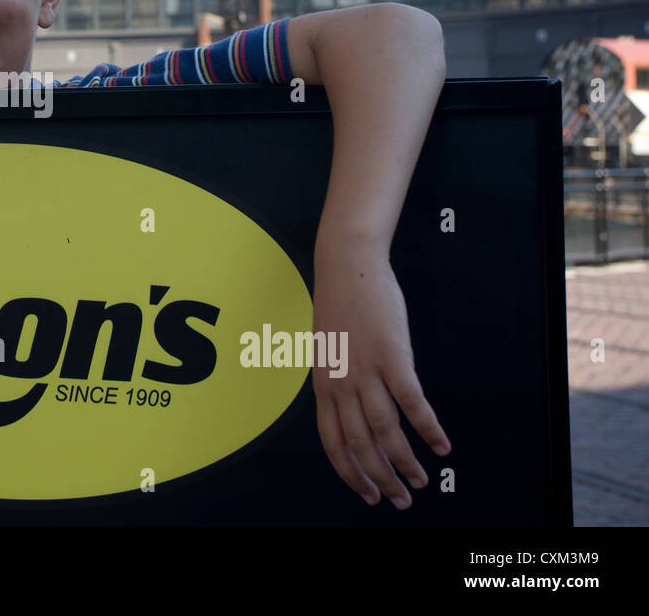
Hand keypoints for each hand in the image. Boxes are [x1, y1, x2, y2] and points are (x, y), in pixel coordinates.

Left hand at [310, 250, 450, 508]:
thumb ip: (339, 381)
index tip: (366, 494)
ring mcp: (366, 371)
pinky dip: (428, 428)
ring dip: (405, 461)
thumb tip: (353, 411)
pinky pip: (413, 403)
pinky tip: (441, 445)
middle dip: (381, 478)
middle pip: (360, 444)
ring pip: (385, 431)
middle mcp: (341, 383)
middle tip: (400, 499)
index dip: (349, 472)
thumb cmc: (341, 306)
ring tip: (420, 479)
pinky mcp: (393, 357)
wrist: (347, 266)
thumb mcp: (328, 350)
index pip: (331, 442)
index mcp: (323, 383)